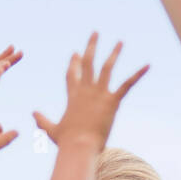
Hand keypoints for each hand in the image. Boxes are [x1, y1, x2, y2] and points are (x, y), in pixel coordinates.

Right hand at [32, 33, 147, 148]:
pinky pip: (127, 84)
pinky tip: (148, 65)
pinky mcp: (112, 101)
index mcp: (72, 96)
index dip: (73, 63)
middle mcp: (85, 90)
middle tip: (95, 33)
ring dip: (114, 53)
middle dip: (91, 47)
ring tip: (120, 42)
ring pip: (107, 68)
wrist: (78, 146)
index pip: (72, 75)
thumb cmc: (66, 142)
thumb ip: (41, 120)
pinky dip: (138, 74)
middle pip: (88, 63)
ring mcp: (98, 94)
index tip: (76, 52)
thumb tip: (32, 113)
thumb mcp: (51, 130)